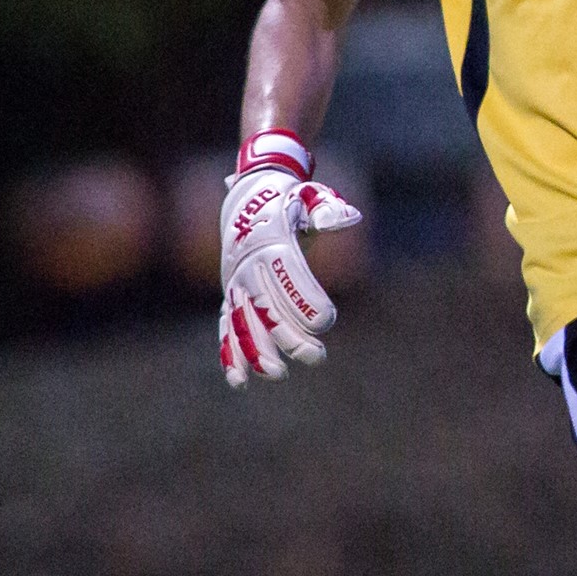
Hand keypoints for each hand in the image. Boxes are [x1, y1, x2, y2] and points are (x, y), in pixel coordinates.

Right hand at [218, 130, 361, 386]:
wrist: (250, 195)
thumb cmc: (290, 198)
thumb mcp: (310, 196)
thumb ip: (327, 209)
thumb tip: (349, 217)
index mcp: (271, 240)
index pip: (287, 274)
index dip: (305, 298)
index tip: (327, 321)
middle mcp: (248, 263)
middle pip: (266, 305)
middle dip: (288, 334)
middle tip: (316, 357)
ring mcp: (235, 281)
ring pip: (242, 321)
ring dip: (256, 350)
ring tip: (276, 374)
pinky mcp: (230, 294)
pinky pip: (227, 325)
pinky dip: (230, 352)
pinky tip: (239, 380)